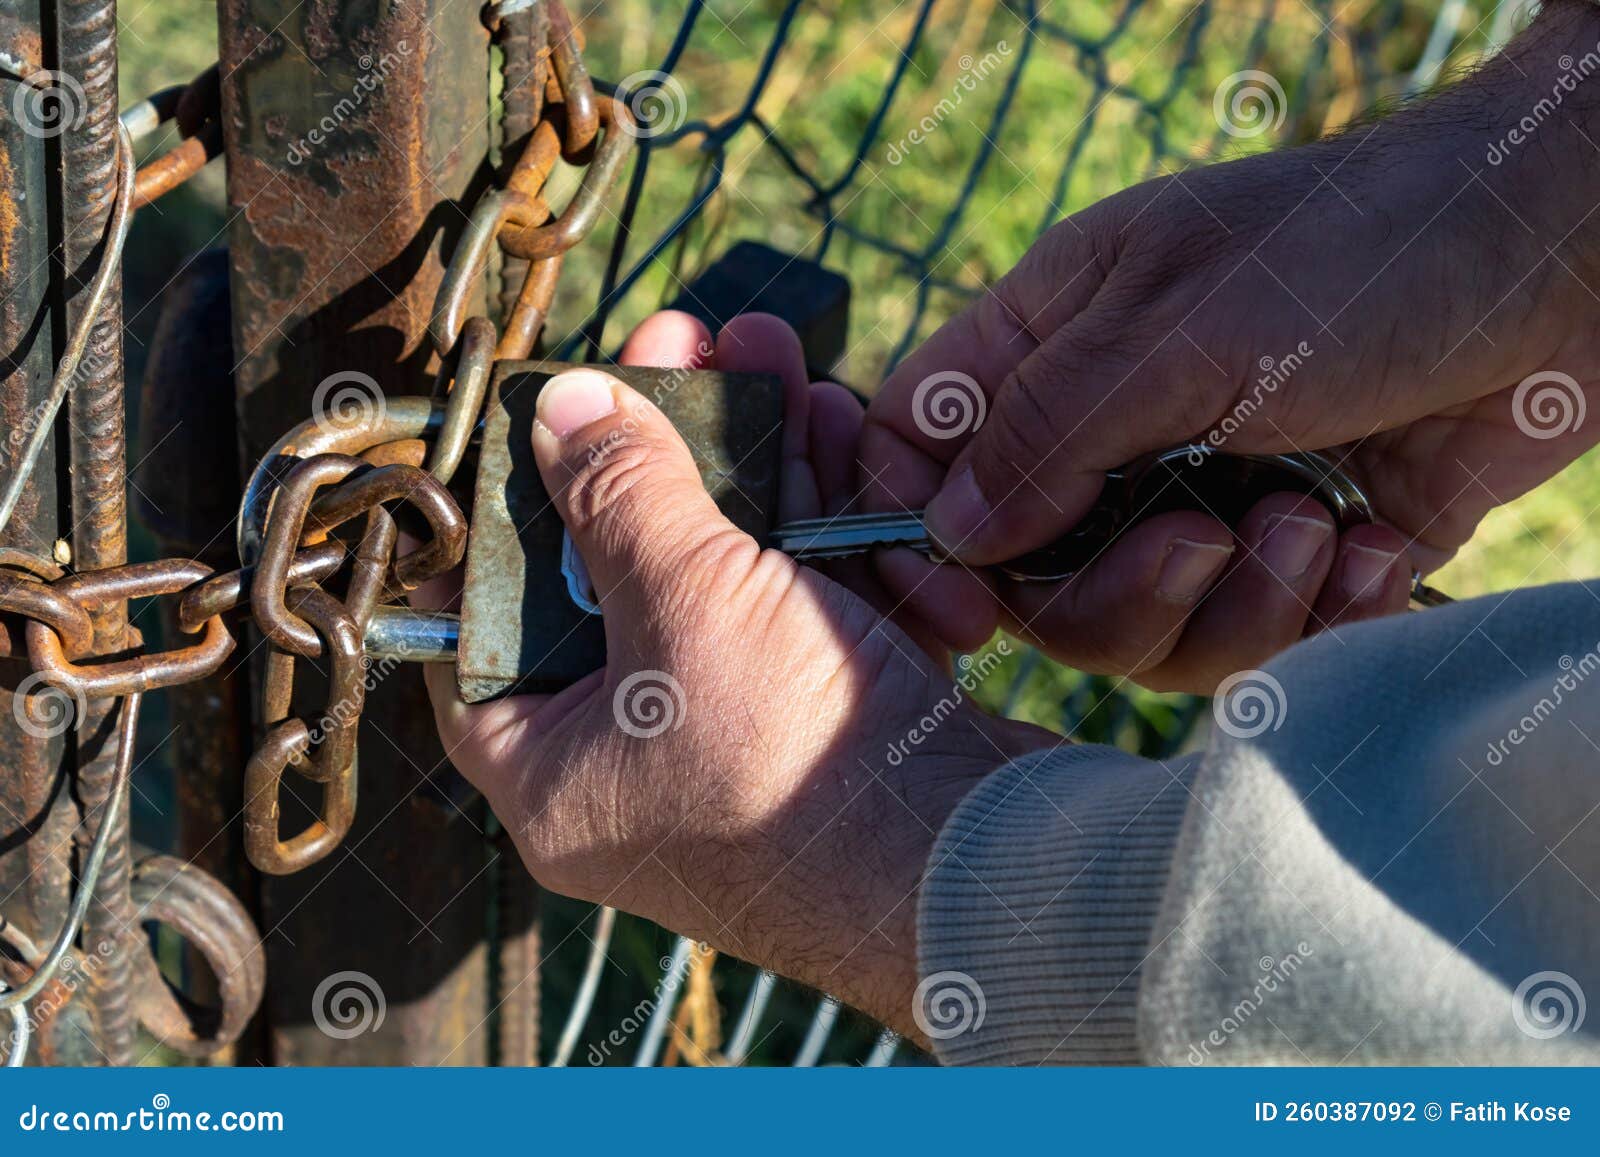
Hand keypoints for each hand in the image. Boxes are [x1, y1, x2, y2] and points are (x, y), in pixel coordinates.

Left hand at [416, 311, 1048, 1038]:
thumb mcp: (686, 601)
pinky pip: (802, 610)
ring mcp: (736, 745)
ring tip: (777, 356)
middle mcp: (634, 764)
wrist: (984, 866)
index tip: (537, 423)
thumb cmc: (800, 764)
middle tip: (689, 343)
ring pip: (727, 578)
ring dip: (759, 465)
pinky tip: (845, 438)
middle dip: (667, 448)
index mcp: (552, 768)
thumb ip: (618, 493)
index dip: (503, 512)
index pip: (483, 625)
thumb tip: (560, 406)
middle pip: (621, 576)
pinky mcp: (824, 728)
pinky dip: (823, 530)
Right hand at [860, 0, 1599, 692]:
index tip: (960, 600)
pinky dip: (1315, 616)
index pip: (922, 449)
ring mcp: (1199, 495)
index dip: (914, 533)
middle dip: (1121, 591)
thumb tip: (947, 534)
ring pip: (1145, 627)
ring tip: (1314, 522)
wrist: (1566, 265)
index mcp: (1052, 342)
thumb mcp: (1181, 327)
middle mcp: (1112, 430)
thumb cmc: (1363, 250)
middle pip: (1036, 579)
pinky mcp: (1290, 552)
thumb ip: (1047, 433)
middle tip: (1204, 538)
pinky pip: (1253, 641)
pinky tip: (1369, 549)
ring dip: (1235, 602)